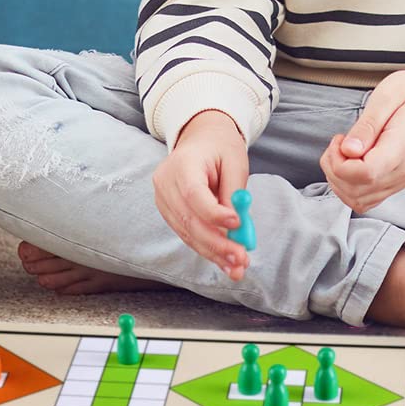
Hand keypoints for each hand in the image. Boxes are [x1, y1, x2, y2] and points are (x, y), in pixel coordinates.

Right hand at [152, 110, 250, 278]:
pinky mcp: (168, 211)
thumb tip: (238, 230)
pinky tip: (225, 260)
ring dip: (214, 252)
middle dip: (217, 244)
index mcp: (182, 162)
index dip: (214, 214)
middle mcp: (165, 182)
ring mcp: (162, 198)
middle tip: (241, 259)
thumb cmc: (221, 147)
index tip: (238, 224)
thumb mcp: (235, 162)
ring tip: (238, 267)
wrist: (201, 138)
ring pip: (188, 232)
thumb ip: (234, 194)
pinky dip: (207, 248)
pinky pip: (187, 233)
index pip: (193, 193)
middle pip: (189, 219)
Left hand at [321, 59, 404, 213]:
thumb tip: (348, 150)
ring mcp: (402, 179)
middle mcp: (403, 171)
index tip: (340, 139)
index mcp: (401, 147)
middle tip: (339, 142)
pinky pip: (367, 198)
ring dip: (340, 180)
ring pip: (359, 200)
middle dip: (335, 169)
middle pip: (356, 192)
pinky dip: (350, 185)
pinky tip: (352, 161)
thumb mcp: (388, 94)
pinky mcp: (398, 181)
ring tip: (344, 151)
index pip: (363, 174)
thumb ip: (367, 125)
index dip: (340, 162)